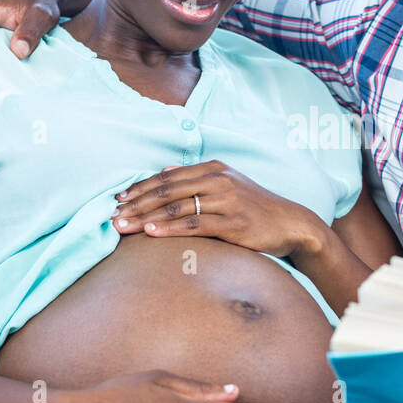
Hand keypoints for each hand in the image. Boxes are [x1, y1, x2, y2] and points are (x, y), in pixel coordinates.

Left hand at [111, 161, 325, 260]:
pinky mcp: (233, 223)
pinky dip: (170, 229)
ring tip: (123, 226)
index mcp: (213, 168)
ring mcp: (226, 201)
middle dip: (136, 203)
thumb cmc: (255, 207)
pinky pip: (195, 224)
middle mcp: (218, 180)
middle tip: (112, 215)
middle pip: (167, 190)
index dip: (140, 187)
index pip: (167, 177)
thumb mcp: (228, 184)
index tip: (118, 198)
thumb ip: (197, 178)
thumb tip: (165, 170)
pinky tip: (151, 233)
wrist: (291, 223)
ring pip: (177, 207)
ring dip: (145, 217)